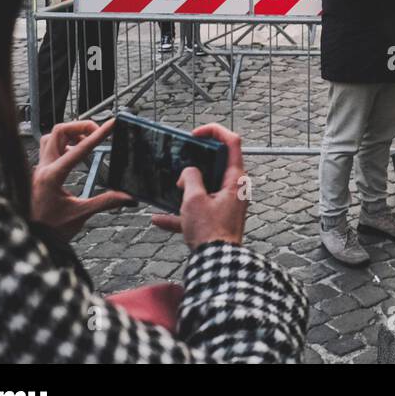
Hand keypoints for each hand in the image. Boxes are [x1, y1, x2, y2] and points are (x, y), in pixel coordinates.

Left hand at [31, 119, 133, 240]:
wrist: (29, 240)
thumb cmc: (50, 229)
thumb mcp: (80, 215)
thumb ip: (105, 202)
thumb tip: (128, 197)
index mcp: (52, 176)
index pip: (80, 149)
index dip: (99, 135)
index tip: (112, 124)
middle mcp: (42, 169)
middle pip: (59, 132)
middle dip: (80, 126)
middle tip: (98, 131)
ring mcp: (38, 170)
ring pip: (50, 137)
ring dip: (70, 133)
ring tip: (87, 140)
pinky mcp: (38, 173)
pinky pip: (49, 148)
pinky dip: (64, 144)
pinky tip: (75, 153)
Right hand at [151, 124, 246, 248]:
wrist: (217, 264)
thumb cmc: (211, 232)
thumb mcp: (194, 200)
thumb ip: (190, 178)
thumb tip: (189, 173)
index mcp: (236, 179)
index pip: (232, 142)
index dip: (214, 131)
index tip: (195, 134)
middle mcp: (235, 189)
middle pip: (217, 164)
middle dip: (196, 162)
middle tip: (181, 161)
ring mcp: (227, 204)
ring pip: (206, 187)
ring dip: (187, 188)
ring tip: (171, 188)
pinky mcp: (219, 219)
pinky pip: (199, 210)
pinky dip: (181, 214)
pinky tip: (158, 219)